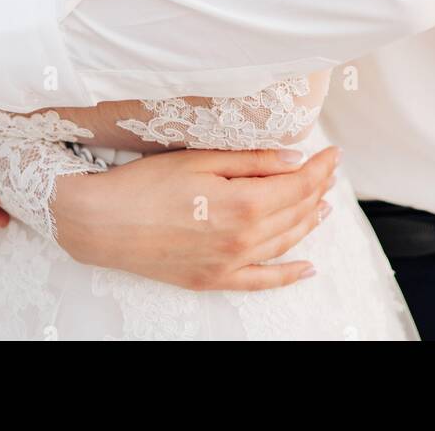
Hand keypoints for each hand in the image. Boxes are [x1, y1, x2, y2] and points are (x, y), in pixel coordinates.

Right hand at [51, 143, 340, 289]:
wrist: (102, 223)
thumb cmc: (146, 183)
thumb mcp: (200, 159)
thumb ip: (251, 161)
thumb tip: (295, 159)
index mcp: (242, 204)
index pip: (296, 184)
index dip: (319, 168)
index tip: (333, 152)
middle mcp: (242, 240)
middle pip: (294, 212)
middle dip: (317, 189)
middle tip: (329, 171)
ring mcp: (228, 265)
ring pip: (284, 243)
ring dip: (308, 222)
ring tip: (324, 205)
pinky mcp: (213, 280)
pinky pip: (261, 281)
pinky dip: (288, 275)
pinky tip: (307, 268)